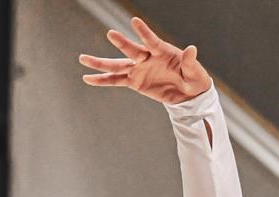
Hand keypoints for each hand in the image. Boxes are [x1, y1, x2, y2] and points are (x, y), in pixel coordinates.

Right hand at [78, 17, 208, 104]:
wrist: (188, 93)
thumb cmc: (194, 79)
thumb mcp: (196, 73)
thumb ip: (191, 62)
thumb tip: (192, 49)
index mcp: (162, 51)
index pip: (151, 40)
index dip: (143, 31)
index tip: (134, 21)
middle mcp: (147, 57)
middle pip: (131, 50)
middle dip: (122, 43)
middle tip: (111, 33)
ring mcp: (139, 69)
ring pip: (117, 65)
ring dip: (100, 62)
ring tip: (82, 58)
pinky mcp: (134, 81)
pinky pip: (116, 80)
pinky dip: (102, 80)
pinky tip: (87, 78)